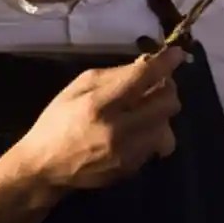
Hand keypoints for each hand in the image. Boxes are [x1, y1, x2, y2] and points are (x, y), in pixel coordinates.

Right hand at [15, 47, 185, 191]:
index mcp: (99, 104)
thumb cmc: (58, 121)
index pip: (143, 78)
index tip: (178, 53)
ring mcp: (128, 153)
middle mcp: (118, 130)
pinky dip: (152, 132)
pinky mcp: (133, 169)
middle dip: (168, 89)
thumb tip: (148, 64)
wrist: (46, 168)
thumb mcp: (78, 87)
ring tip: (145, 110)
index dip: (165, 63)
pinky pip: (157, 144)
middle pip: (167, 103)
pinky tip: (136, 130)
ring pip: (168, 125)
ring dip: (161, 113)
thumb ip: (114, 75)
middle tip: (157, 85)